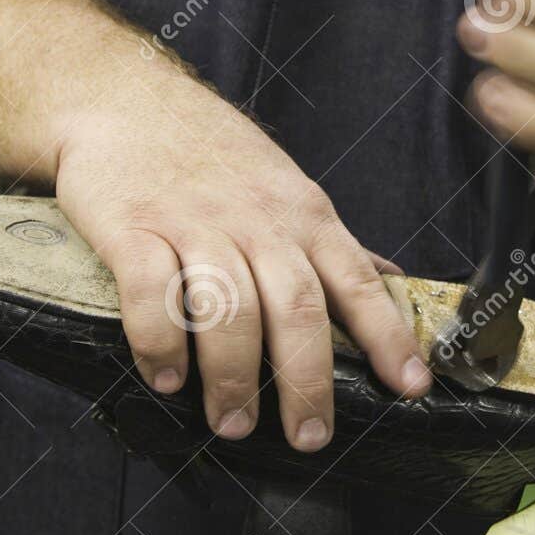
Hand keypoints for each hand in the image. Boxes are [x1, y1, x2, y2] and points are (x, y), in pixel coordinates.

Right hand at [53, 68, 428, 451]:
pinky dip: (161, 344)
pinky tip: (167, 379)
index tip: (410, 388)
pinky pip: (151, 295)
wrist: (124, 98)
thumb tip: (390, 281)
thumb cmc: (213, 153)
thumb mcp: (287, 187)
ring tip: (234, 423)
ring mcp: (194, 222)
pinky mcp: (133, 227)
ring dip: (232, 377)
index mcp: (304, 215)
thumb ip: (331, 242)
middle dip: (306, 382)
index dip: (387, 337)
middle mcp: (257, 220)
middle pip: (297, 308)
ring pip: (228, 308)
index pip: (357, 282)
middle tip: (308, 436)